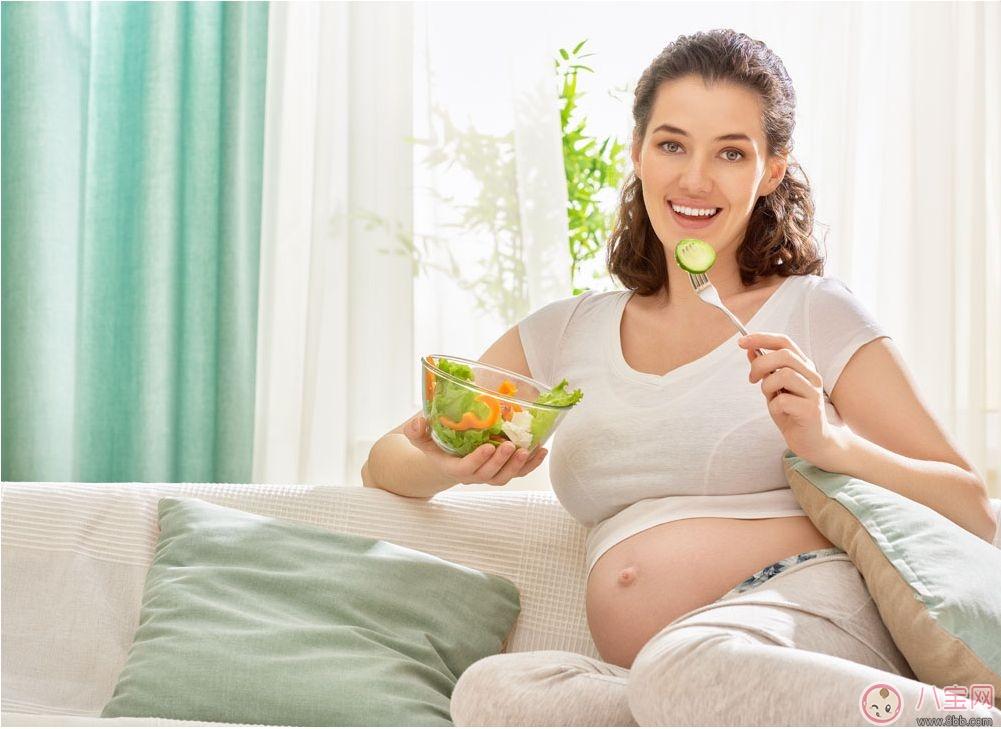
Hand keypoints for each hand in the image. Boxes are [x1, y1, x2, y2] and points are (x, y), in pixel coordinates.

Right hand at [404, 415, 547, 485]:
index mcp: (453, 467)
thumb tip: (419, 422)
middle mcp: (473, 475)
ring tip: (528, 449)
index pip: (465, 469)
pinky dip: (531, 463)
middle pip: (489, 475)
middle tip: (510, 446)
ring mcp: (489, 474)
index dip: (478, 460)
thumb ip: (416, 431)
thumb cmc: (434, 444)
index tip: (488, 446)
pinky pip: (518, 471)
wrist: (447, 457)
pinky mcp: (503, 470)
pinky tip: (541, 450)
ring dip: (518, 465)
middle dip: (501, 462)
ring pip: (505, 476)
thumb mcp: (421, 437)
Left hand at [738, 333, 848, 470]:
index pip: (784, 342)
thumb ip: (765, 370)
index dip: (762, 338)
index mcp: (803, 366)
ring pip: (784, 375)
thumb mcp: (774, 389)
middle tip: (751, 379)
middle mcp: (812, 375)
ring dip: (767, 386)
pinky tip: (781, 413)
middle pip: (784, 356)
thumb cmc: (792, 413)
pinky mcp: (811, 410)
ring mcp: (814, 392)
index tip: (741, 341)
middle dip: (760, 364)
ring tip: (771, 398)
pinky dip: (774, 406)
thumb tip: (749, 349)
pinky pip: (783, 401)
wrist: (813, 442)